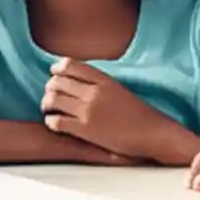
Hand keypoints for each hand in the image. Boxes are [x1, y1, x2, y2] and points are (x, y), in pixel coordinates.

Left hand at [41, 58, 183, 159]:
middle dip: (50, 87)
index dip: (57, 68)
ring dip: (46, 104)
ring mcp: (88, 111)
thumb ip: (100, 84)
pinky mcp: (85, 130)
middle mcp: (93, 93)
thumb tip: (81, 81)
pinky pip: (57, 121)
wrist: (153, 134)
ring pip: (53, 99)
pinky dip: (51, 121)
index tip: (54, 73)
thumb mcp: (120, 90)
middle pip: (57, 82)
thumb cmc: (140, 114)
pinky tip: (54, 124)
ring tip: (48, 109)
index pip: (71, 65)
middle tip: (50, 95)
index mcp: (104, 80)